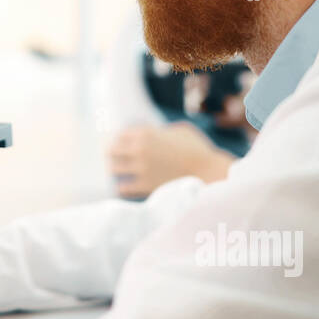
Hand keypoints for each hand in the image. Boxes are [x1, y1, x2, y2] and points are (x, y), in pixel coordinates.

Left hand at [107, 121, 234, 198]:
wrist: (207, 171)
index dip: (117, 139)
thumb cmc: (198, 149)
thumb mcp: (181, 130)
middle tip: (112, 157)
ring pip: (113, 169)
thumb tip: (155, 133)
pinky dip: (122, 188)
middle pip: (111, 150)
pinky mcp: (145, 185)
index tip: (116, 143)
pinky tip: (124, 187)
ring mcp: (140, 168)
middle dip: (111, 154)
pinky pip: (123, 188)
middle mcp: (139, 149)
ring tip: (117, 173)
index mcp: (146, 133)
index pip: (119, 134)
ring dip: (114, 170)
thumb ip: (163, 130)